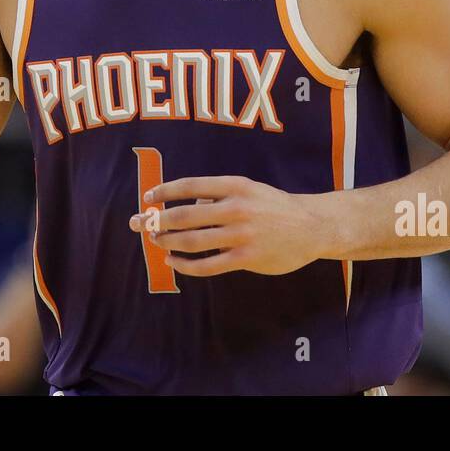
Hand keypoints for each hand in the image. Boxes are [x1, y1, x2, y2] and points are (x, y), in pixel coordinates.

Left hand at [126, 175, 325, 276]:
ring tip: (156, 242)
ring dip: (168, 242)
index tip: (147, 198)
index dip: (164, 191)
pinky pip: (208, 265)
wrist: (311, 226)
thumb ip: (218, 195)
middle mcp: (236, 208)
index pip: (190, 186)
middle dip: (155, 221)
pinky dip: (186, 265)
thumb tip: (185, 206)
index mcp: (234, 185)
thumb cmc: (273, 206)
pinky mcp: (246, 258)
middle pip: (184, 216)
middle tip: (138, 224)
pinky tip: (174, 262)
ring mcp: (241, 235)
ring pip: (192, 241)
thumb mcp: (248, 188)